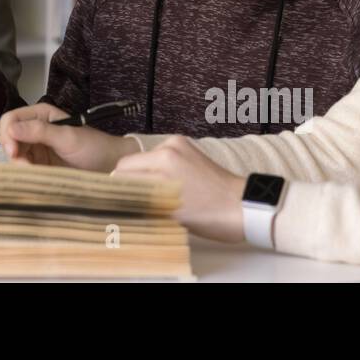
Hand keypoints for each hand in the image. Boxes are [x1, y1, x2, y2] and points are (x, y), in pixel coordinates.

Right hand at [0, 103, 140, 171]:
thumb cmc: (93, 147)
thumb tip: (11, 129)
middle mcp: (34, 130)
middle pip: (8, 139)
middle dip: (13, 153)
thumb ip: (40, 131)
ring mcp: (36, 148)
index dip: (8, 134)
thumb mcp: (67, 137)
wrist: (111, 166)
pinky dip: (25, 174)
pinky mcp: (39, 165)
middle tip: (25, 167)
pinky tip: (36, 178)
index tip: (14, 152)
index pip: (10, 120)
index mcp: (40, 115)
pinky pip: (23, 168)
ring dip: (19, 166)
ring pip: (13, 156)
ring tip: (34, 174)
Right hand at [113, 135, 246, 242]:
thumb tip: (121, 200)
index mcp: (163, 159)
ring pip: (147, 162)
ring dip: (144, 178)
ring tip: (151, 199)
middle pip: (133, 164)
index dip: (116, 188)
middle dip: (129, 182)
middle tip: (130, 203)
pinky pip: (162, 160)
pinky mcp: (189, 149)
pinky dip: (158, 173)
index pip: (123, 170)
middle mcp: (169, 146)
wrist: (246, 207)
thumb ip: (142, 201)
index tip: (114, 202)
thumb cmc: (212, 214)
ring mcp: (180, 146)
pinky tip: (164, 190)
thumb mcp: (172, 214)